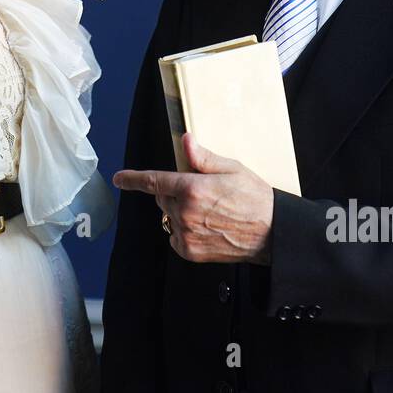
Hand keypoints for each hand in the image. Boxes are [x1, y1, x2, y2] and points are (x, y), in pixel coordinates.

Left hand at [112, 133, 274, 264]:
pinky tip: (206, 227)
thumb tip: (186, 141)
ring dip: (180, 213)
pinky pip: (174, 236)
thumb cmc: (255, 198)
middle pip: (162, 198)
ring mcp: (186, 234)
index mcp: (192, 188)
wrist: (272, 232)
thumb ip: (202, 157)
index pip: (153, 181)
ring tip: (209, 213)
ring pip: (169, 217)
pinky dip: (183, 231)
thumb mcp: (231, 169)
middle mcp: (185, 212)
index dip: (133, 179)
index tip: (120, 178)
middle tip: (202, 193)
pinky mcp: (189, 251)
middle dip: (174, 192)